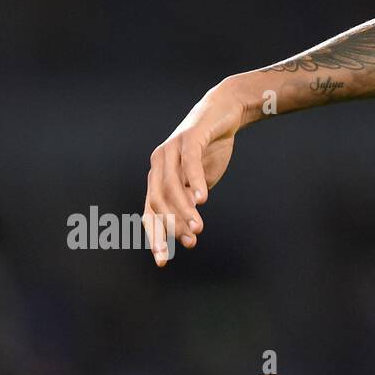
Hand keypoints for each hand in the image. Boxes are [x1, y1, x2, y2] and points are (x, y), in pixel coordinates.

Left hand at [143, 82, 250, 265]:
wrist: (223, 113)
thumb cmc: (208, 151)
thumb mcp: (197, 184)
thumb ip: (188, 205)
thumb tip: (186, 234)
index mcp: (157, 178)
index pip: (151, 213)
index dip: (155, 237)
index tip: (162, 261)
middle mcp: (158, 164)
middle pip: (157, 202)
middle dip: (171, 226)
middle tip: (190, 242)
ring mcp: (171, 149)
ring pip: (171, 185)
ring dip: (184, 209)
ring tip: (198, 227)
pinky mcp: (189, 137)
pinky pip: (188, 162)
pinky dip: (194, 181)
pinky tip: (202, 199)